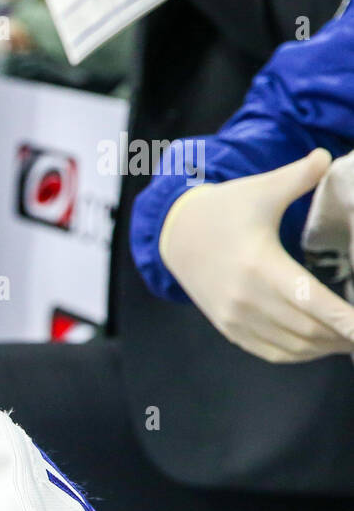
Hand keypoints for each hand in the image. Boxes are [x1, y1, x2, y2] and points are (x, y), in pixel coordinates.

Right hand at [159, 149, 353, 362]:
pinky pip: (272, 351)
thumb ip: (298, 176)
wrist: (176, 234)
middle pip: (307, 328)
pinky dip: (301, 354)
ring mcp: (235, 316)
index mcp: (258, 264)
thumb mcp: (260, 190)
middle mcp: (246, 298)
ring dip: (326, 346)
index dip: (344, 319)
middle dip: (343, 335)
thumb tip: (326, 156)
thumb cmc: (224, 209)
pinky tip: (320, 344)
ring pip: (292, 345)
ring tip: (349, 338)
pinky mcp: (229, 327)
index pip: (310, 300)